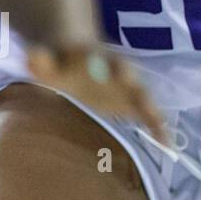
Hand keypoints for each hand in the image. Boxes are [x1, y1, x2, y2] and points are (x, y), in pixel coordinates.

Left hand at [26, 45, 167, 142]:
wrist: (75, 55)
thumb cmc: (59, 61)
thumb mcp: (46, 58)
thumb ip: (41, 60)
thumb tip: (34, 58)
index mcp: (95, 55)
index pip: (104, 58)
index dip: (109, 65)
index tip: (115, 72)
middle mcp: (117, 68)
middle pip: (127, 74)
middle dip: (129, 81)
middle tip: (135, 92)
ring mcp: (127, 85)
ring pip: (142, 95)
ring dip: (149, 108)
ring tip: (161, 129)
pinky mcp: (131, 102)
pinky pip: (148, 113)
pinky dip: (157, 127)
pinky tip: (166, 144)